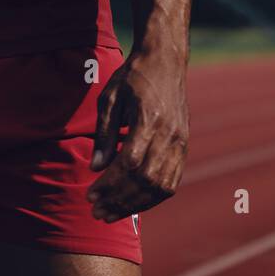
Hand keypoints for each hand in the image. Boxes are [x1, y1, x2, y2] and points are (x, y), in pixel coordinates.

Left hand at [87, 51, 188, 222]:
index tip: (90, 195)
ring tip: (111, 214)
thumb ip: (104, 134)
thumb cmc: (133, 77)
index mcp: (148, 119)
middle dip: (119, 201)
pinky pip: (171, 181)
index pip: (129, 164)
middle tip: (96, 212)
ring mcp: (180, 142)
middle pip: (145, 180)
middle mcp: (168, 135)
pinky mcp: (184, 147)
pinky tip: (133, 203)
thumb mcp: (111, 98)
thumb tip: (95, 168)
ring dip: (135, 204)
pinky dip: (152, 197)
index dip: (109, 184)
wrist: (165, 62)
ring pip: (160, 186)